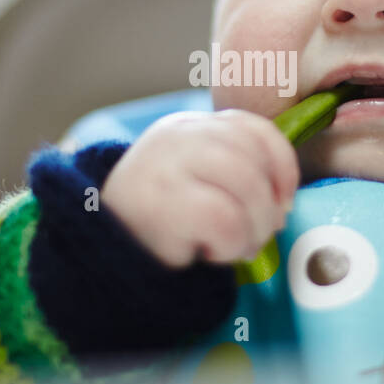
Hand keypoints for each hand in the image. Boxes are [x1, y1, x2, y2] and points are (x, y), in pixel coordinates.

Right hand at [100, 109, 299, 268]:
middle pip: (252, 157)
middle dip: (268, 204)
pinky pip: (226, 220)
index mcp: (187, 127)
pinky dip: (231, 245)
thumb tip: (282, 201)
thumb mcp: (195, 184)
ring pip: (245, 184)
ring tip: (237, 247)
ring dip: (254, 227)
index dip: (281, 164)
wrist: (99, 256)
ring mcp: (164, 167)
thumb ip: (235, 173)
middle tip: (260, 234)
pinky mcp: (161, 205)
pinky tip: (210, 254)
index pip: (252, 127)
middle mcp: (175, 138)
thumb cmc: (159, 225)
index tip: (284, 199)